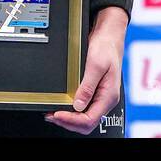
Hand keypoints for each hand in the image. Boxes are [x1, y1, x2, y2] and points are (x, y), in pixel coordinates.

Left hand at [45, 6, 127, 133]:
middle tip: (52, 116)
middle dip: (68, 122)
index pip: (90, 119)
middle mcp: (105, 99)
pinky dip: (71, 111)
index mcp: (109, 95)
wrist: (109, 36)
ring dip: (69, 119)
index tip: (58, 114)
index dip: (72, 120)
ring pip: (85, 117)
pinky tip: (62, 107)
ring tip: (53, 114)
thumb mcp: (95, 65)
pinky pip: (83, 109)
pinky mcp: (94, 92)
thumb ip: (87, 86)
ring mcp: (100, 96)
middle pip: (87, 123)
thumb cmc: (106, 47)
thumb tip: (78, 105)